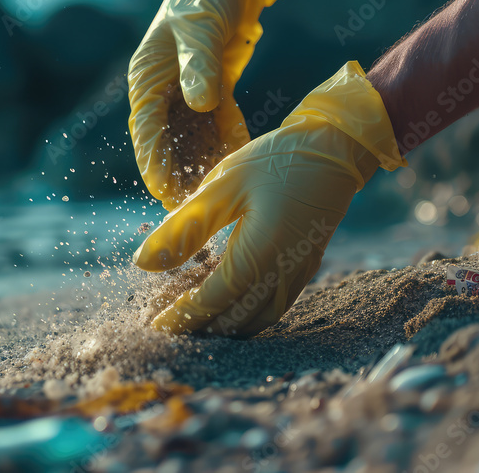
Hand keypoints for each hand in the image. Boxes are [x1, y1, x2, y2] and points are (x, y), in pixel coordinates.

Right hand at [128, 0, 292, 209]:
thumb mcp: (200, 30)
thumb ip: (197, 67)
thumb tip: (198, 104)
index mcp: (147, 82)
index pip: (147, 133)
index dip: (155, 165)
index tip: (165, 194)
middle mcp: (163, 95)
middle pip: (168, 146)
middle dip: (180, 177)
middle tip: (194, 210)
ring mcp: (187, 96)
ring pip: (193, 142)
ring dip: (205, 167)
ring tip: (218, 199)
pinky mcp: (211, 94)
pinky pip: (218, 128)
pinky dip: (227, 145)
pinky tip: (238, 167)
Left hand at [133, 62, 406, 336]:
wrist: (335, 150)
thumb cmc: (275, 162)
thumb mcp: (221, 188)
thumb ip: (182, 229)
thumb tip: (143, 263)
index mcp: (258, 256)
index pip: (211, 302)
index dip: (180, 317)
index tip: (154, 325)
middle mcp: (280, 275)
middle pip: (233, 321)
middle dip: (198, 327)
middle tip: (167, 324)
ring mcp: (296, 276)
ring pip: (255, 322)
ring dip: (223, 328)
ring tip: (193, 322)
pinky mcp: (304, 271)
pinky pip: (272, 310)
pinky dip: (246, 317)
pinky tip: (229, 308)